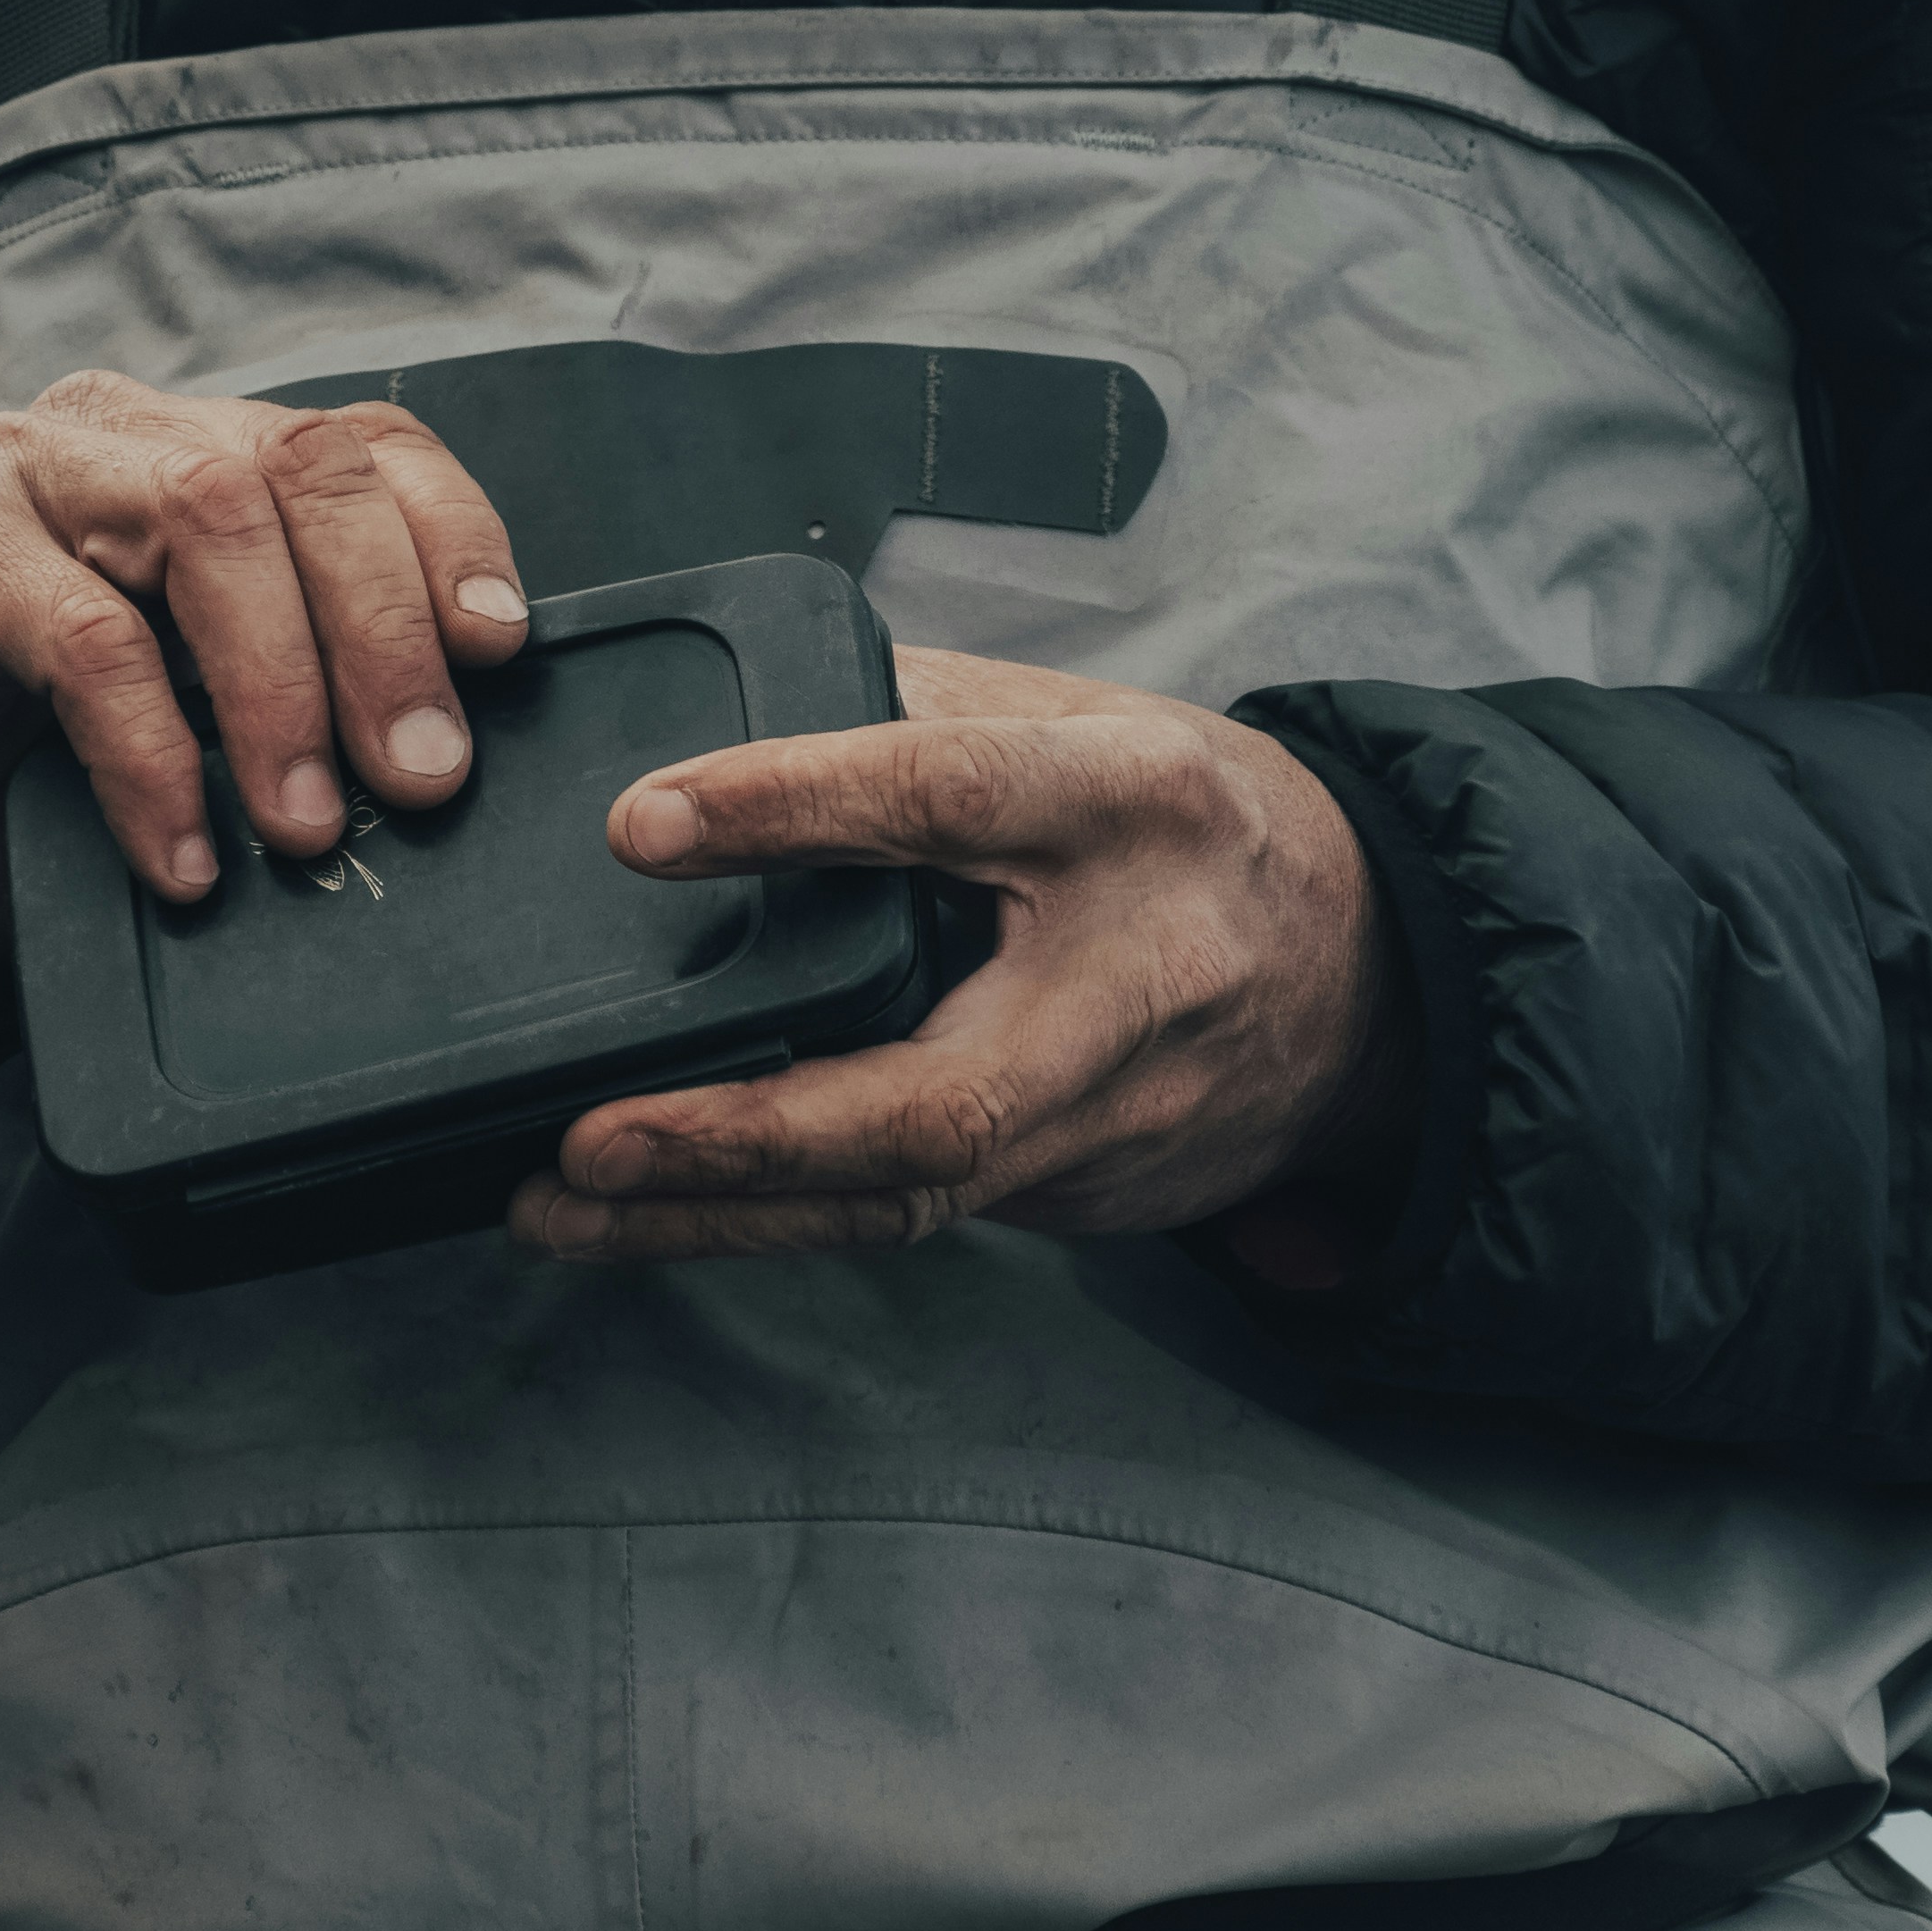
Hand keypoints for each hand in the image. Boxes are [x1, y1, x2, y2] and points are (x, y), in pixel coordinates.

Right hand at [0, 373, 529, 966]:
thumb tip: (445, 770)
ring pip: (210, 523)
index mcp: (203, 454)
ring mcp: (33, 478)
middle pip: (302, 472)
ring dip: (283, 683)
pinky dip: (154, 757)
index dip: (448, 534)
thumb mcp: (189, 718)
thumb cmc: (25, 761)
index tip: (499, 650)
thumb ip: (297, 702)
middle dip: (384, 627)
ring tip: (309, 824)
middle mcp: (127, 437)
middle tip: (422, 776)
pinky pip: (87, 639)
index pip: (364, 445)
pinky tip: (183, 857)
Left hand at [510, 648, 1409, 1276]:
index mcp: (1130, 801)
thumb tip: (725, 709)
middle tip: (594, 1132)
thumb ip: (926, 718)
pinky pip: (908, 1213)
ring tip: (561, 1202)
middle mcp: (1131, 978)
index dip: (790, 808)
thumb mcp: (1088, 728)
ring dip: (721, 1216)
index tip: (640, 827)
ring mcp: (1110, 1110)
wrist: (1370, 984)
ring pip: (905, 1192)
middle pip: (937, 1093)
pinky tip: (644, 1215)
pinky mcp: (1080, 1192)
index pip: (947, 795)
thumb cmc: (1190, 830)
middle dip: (752, 1133)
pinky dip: (768, 1221)